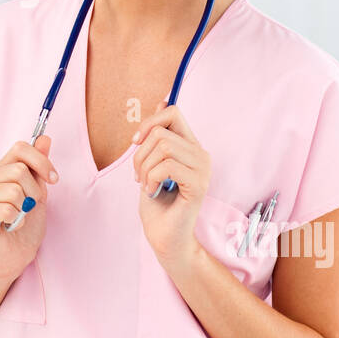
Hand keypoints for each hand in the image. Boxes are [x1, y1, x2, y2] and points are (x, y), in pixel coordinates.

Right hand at [0, 136, 57, 282]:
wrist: (14, 256)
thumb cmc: (26, 225)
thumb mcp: (39, 192)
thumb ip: (38, 166)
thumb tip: (44, 137)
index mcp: (1, 169)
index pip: (20, 148)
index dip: (41, 161)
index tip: (54, 179)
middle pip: (19, 170)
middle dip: (35, 192)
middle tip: (31, 207)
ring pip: (14, 191)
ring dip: (25, 209)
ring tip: (20, 218)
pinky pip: (6, 209)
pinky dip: (17, 221)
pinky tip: (12, 226)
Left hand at [132, 100, 212, 269]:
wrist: (164, 237)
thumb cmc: (157, 202)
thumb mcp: (152, 163)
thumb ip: (159, 135)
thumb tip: (162, 100)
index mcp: (191, 146)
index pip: (173, 112)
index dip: (150, 122)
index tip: (136, 142)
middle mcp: (201, 154)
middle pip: (162, 132)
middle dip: (140, 154)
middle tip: (139, 176)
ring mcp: (202, 169)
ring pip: (162, 147)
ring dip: (144, 168)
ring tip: (146, 185)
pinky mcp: (198, 185)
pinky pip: (166, 166)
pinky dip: (151, 179)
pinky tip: (152, 192)